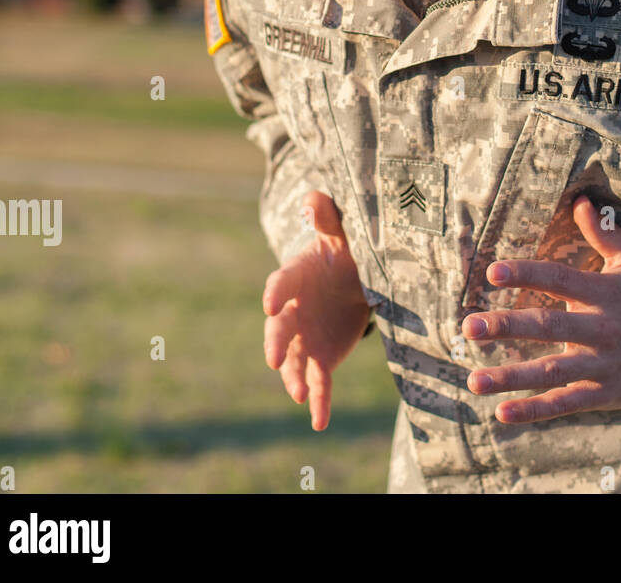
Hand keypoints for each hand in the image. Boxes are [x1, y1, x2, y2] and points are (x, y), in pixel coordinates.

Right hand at [262, 190, 370, 430]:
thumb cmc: (342, 254)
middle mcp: (291, 312)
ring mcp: (303, 339)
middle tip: (274, 359)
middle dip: (275, 343)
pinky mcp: (320, 358)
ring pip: (294, 361)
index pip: (279, 284)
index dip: (274, 292)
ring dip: (294, 378)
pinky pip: (318, 382)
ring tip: (298, 394)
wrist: (351, 281)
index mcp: (294, 278)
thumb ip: (327, 217)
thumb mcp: (340, 235)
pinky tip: (318, 422)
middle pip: (278, 329)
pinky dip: (318, 402)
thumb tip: (314, 197)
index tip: (269, 301)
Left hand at [465, 196, 620, 422]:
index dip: (527, 275)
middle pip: (549, 327)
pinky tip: (502, 413)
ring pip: (551, 372)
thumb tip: (579, 201)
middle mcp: (601, 329)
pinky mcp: (603, 393)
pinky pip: (566, 403)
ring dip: (511, 377)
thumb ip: (604, 234)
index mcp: (604, 293)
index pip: (560, 280)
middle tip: (469, 327)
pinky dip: (534, 411)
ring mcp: (602, 364)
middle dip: (507, 327)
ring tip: (473, 380)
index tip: (492, 273)